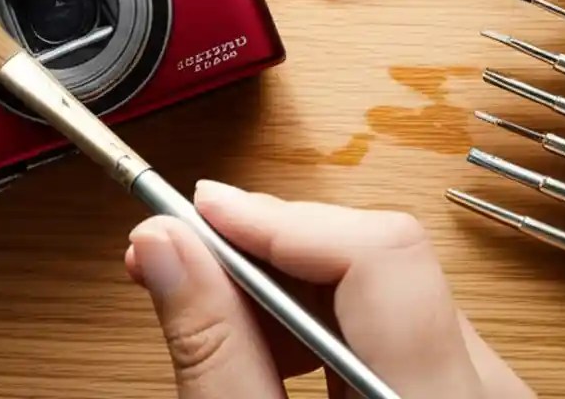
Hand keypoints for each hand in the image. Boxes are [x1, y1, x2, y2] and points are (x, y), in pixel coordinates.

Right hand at [124, 181, 535, 397]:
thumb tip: (168, 252)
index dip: (280, 218)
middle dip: (266, 246)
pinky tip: (267, 339)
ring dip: (286, 281)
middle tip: (176, 253)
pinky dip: (320, 319)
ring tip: (208, 299)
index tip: (202, 211)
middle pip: (379, 261)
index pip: (380, 257)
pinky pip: (396, 324)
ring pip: (386, 287)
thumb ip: (212, 353)